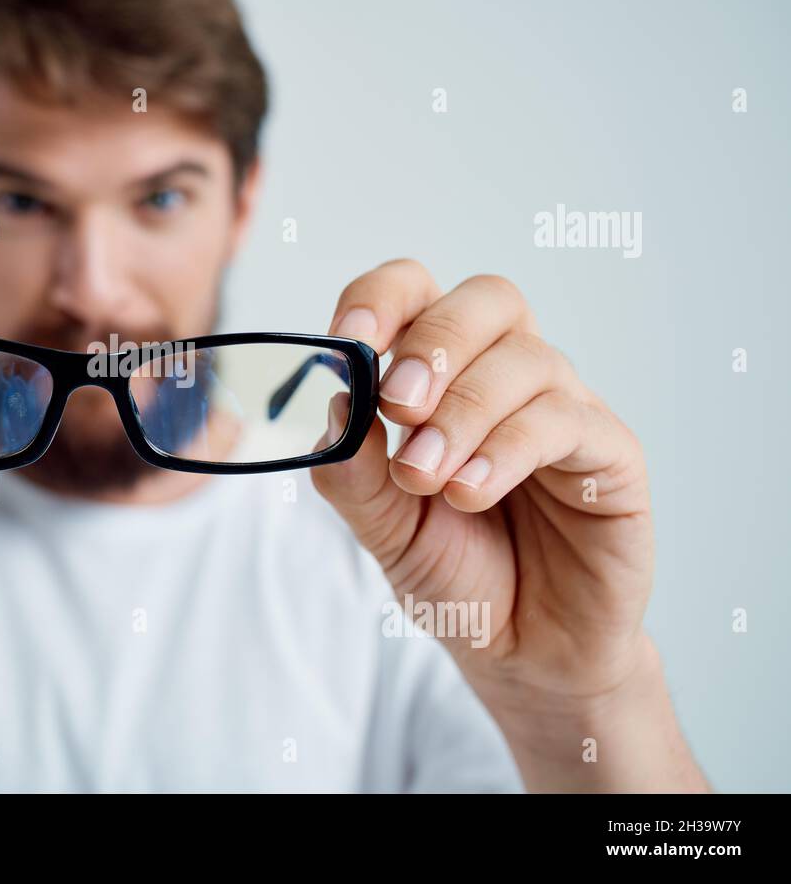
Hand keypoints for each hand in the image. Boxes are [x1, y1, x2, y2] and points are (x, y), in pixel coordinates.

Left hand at [313, 259, 703, 789]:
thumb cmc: (455, 570)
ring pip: (526, 360)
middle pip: (487, 300)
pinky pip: (566, 421)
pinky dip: (506, 450)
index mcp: (448, 372)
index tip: (346, 340)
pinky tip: (469, 492)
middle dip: (433, 344)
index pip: (419, 293)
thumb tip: (334, 399)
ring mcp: (567, 409)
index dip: (381, 299)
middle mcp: (510, 375)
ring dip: (464, 414)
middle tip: (397, 407)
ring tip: (425, 478)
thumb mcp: (381, 525)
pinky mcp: (611, 456)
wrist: (520, 651)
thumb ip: (351, 469)